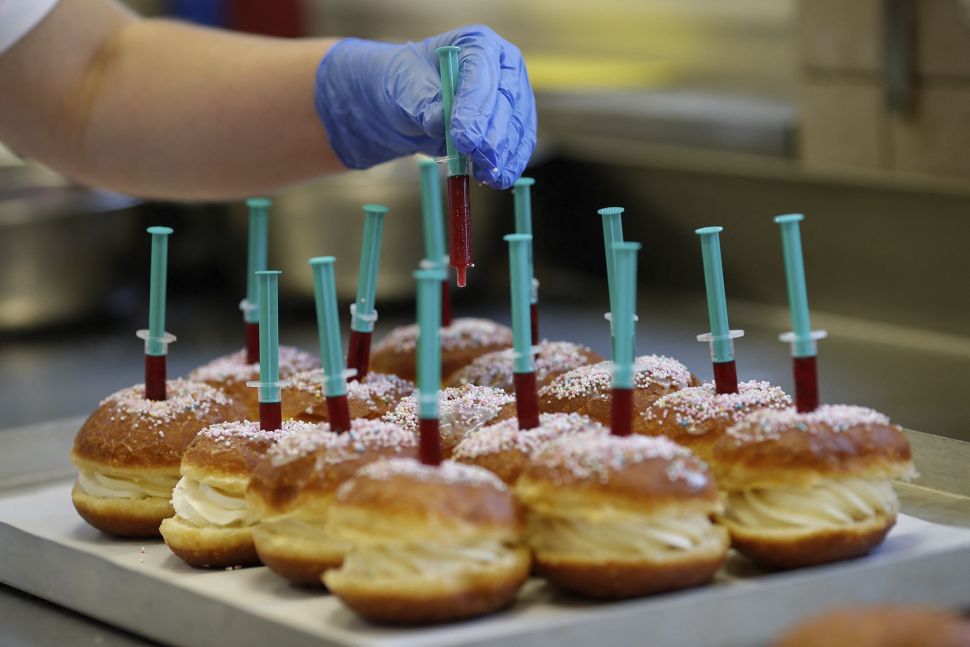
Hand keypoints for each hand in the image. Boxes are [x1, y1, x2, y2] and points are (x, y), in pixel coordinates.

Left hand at [315, 25, 535, 189]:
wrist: (410, 104)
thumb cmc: (407, 86)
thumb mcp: (405, 88)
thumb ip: (423, 102)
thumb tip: (440, 120)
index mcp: (477, 43)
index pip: (483, 70)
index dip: (475, 106)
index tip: (462, 138)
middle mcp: (502, 66)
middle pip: (507, 100)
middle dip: (493, 135)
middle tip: (478, 159)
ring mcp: (513, 96)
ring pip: (518, 126)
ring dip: (504, 154)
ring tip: (486, 176)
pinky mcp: (514, 124)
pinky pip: (520, 144)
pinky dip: (511, 164)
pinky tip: (498, 178)